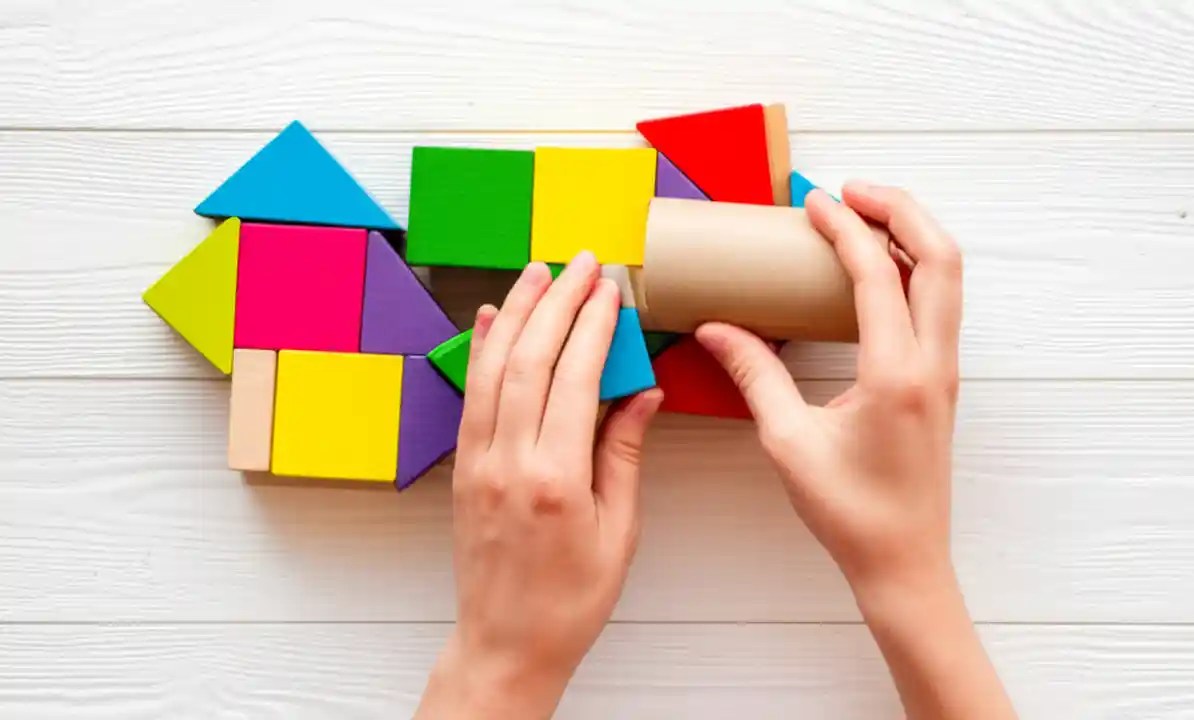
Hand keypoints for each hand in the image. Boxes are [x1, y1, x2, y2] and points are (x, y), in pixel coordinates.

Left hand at [417, 252, 663, 719]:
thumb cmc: (570, 600)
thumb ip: (625, 453)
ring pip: (493, 367)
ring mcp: (478, 462)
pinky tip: (493, 318)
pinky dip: (483, 350)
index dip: (593, 325)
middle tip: (582, 262)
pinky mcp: (463, 468)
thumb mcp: (619, 530)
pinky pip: (471, 394)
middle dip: (558, 301)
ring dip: (517, 312)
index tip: (610, 289)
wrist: (507, 643)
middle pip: (531, 358)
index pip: (575, 377)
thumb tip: (641, 391)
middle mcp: (509, 461)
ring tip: (538, 271)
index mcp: (556, 477)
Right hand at [697, 183, 961, 603]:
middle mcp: (932, 363)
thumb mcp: (788, 442)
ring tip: (864, 216)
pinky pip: (942, 303)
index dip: (844, 228)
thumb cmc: (850, 512)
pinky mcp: (942, 380)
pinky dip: (917, 268)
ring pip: (950, 276)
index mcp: (895, 374)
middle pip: (940, 256)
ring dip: (914, 234)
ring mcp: (945, 371)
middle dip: (900, 209)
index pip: (877, 274)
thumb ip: (754, 375)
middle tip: (850, 191)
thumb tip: (717, 328)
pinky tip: (877, 270)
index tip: (812, 203)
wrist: (904, 561)